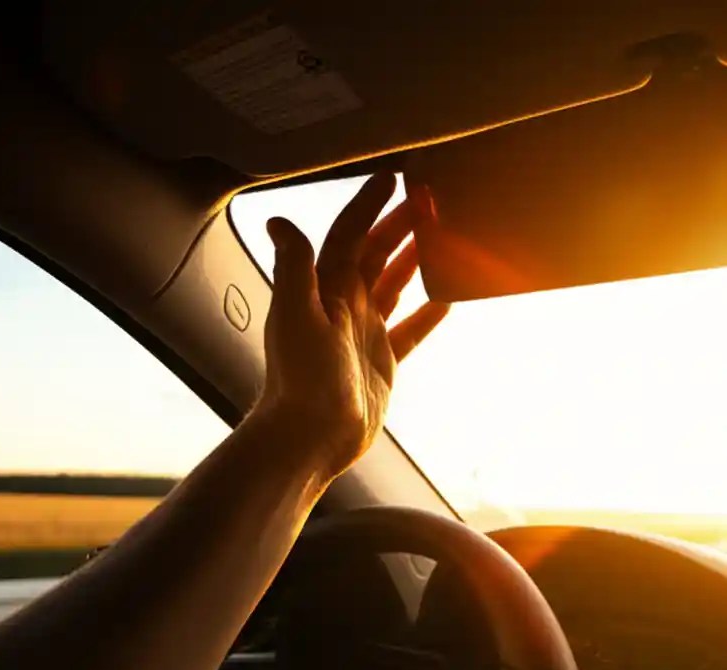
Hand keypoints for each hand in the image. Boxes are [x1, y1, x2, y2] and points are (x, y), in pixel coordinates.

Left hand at [256, 173, 448, 478]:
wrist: (310, 437)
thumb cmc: (301, 379)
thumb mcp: (297, 316)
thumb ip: (294, 267)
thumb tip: (278, 220)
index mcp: (325, 289)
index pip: (350, 234)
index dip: (369, 203)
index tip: (392, 177)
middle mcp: (344, 305)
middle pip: (376, 252)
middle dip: (399, 223)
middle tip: (429, 198)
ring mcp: (363, 332)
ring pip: (394, 284)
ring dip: (414, 258)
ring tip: (443, 236)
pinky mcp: (381, 360)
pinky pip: (409, 328)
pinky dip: (427, 312)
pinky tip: (448, 298)